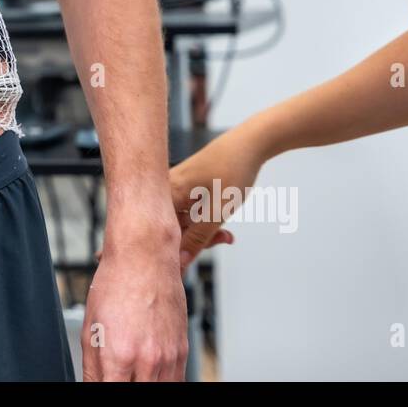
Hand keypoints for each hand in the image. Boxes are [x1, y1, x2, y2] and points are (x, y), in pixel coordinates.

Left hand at [82, 238, 188, 380]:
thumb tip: (91, 385)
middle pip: (137, 394)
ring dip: (144, 384)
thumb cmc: (116, 284)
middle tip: (116, 375)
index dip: (105, 391)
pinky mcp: (182, 350)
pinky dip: (161, 381)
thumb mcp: (91, 328)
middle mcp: (148, 360)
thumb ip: (91, 367)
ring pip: (158, 390)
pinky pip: (175, 381)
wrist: (145, 257)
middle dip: (124, 385)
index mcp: (120, 355)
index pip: (111, 393)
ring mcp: (168, 357)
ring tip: (131, 372)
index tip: (104, 382)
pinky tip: (148, 373)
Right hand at [170, 128, 266, 267]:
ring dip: (204, 234)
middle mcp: (165, 191)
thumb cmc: (233, 170)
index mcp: (167, 193)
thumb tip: (179, 263)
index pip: (158, 233)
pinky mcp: (184, 190)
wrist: (249, 142)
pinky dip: (205, 224)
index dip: (169, 252)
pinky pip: (188, 215)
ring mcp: (175, 190)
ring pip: (182, 225)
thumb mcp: (219, 210)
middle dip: (197, 243)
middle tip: (224, 240)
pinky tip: (223, 228)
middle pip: (171, 230)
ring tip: (228, 235)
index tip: (171, 264)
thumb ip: (198, 238)